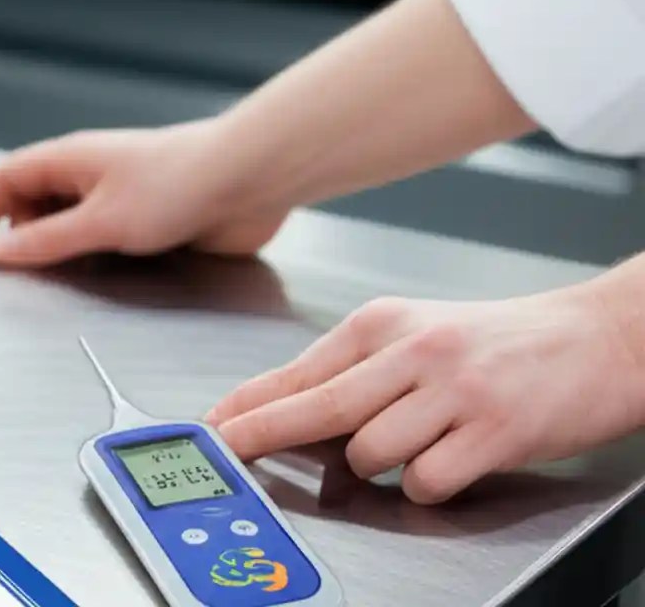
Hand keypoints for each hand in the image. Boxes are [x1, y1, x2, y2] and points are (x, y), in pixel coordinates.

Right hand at [0, 123, 289, 266]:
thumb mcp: (101, 221)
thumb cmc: (179, 183)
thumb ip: (47, 241)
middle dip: (19, 233)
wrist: (249, 180)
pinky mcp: (150, 221)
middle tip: (14, 271)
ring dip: (58, 250)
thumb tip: (0, 252)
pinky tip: (97, 281)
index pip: (8, 178)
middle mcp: (92, 176)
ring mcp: (121, 198)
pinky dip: (92, 259)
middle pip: (36, 202)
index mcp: (71, 160)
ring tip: (53, 280)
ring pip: (72, 224)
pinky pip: (106, 242)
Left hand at [205, 286, 644, 503]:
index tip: (212, 427)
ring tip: (419, 440)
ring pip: (369, 453)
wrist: (596, 338)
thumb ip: (353, 371)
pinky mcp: (493, 431)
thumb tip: (281, 411)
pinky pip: (425, 480)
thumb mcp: (414, 335)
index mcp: (384, 323)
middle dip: (262, 436)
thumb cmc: (497, 342)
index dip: (247, 406)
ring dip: (377, 465)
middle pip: (315, 408)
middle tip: (227, 453)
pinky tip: (449, 459)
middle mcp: (413, 351)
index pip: (297, 371)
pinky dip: (425, 484)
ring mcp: (453, 391)